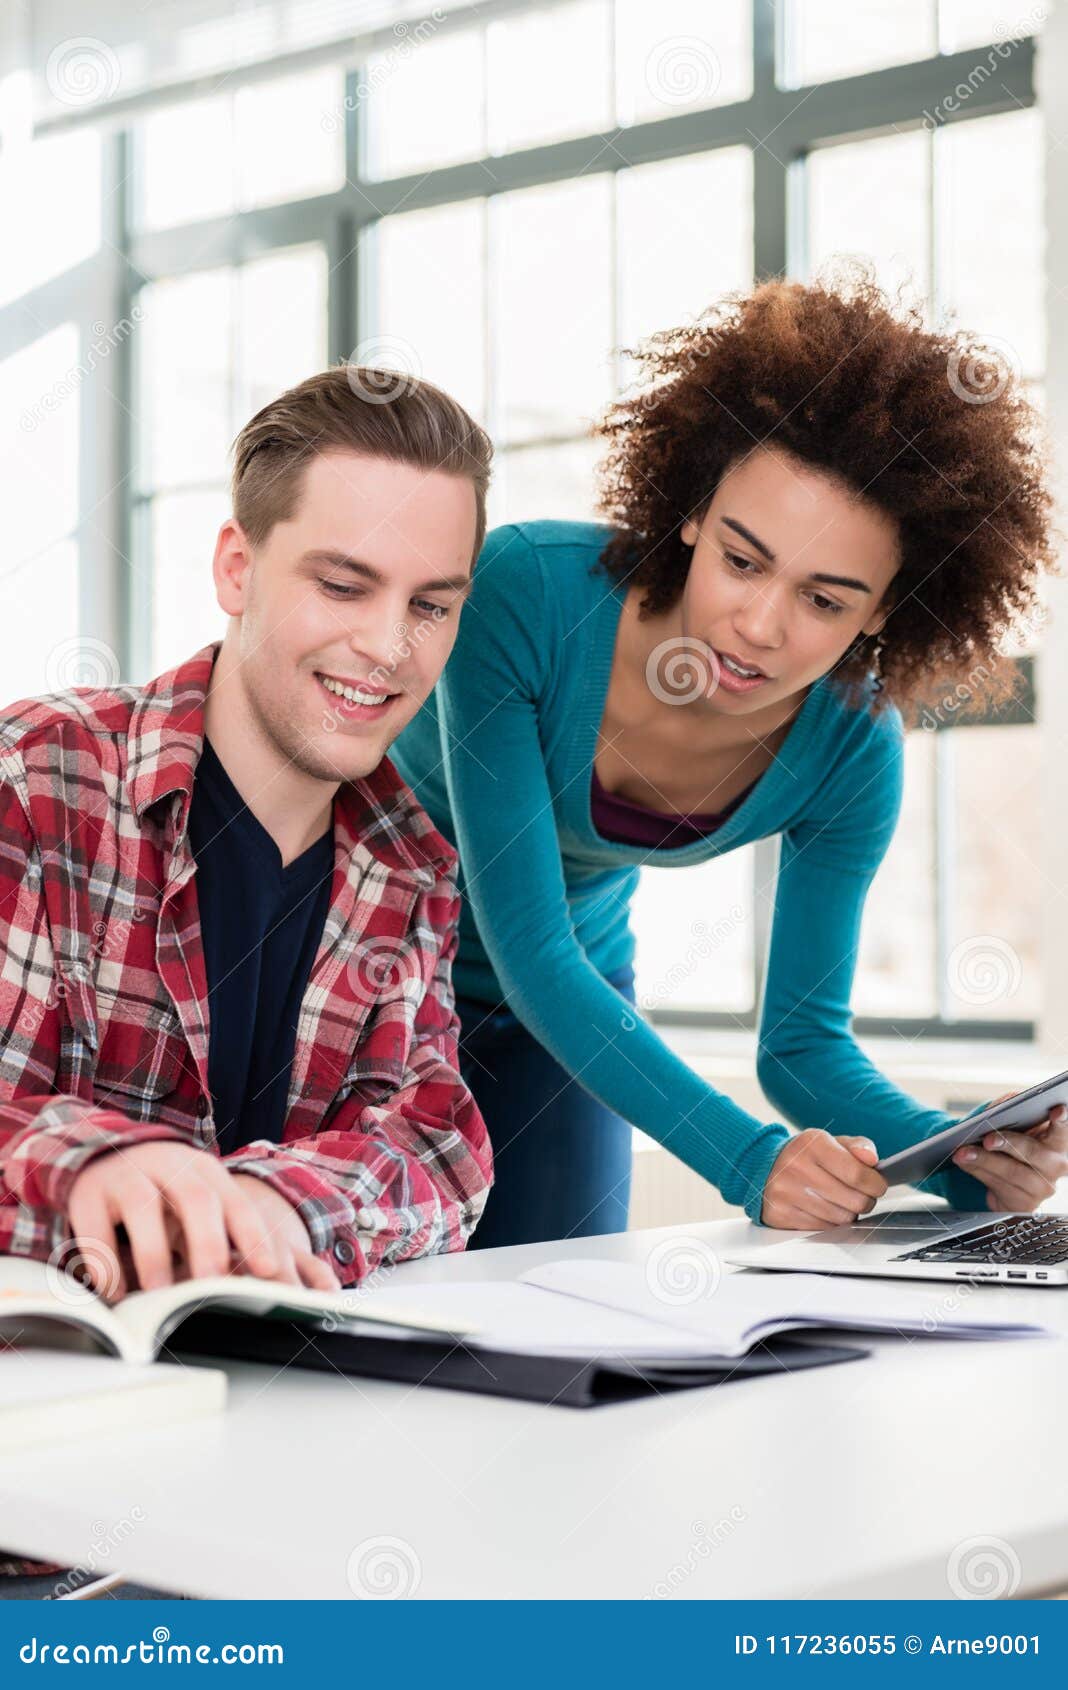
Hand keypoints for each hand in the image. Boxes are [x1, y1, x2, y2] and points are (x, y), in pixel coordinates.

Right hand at [67, 1142, 336, 1299]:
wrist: (104, 1155)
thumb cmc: (166, 1195)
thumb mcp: (198, 1206)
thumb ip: (225, 1237)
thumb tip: (266, 1285)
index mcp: (206, 1172)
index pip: (237, 1202)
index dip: (253, 1236)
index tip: (269, 1271)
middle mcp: (170, 1166)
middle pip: (196, 1199)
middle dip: (207, 1244)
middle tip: (211, 1287)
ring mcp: (128, 1174)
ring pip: (143, 1206)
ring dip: (153, 1253)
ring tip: (158, 1293)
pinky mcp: (89, 1192)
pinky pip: (96, 1226)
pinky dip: (105, 1261)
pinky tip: (114, 1290)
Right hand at [762, 1130, 887, 1228]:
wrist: (766, 1166)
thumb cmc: (807, 1155)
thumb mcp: (832, 1142)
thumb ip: (858, 1146)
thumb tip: (872, 1160)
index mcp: (813, 1143)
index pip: (857, 1173)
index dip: (876, 1183)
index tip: (878, 1185)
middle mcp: (796, 1167)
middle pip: (854, 1200)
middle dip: (866, 1200)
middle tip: (862, 1194)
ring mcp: (786, 1193)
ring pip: (841, 1218)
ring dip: (849, 1213)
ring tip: (842, 1200)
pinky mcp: (780, 1215)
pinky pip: (824, 1229)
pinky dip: (831, 1222)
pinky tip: (825, 1209)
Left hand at [952, 1097, 1067, 1212]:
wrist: (1004, 1178)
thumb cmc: (1011, 1143)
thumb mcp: (1013, 1123)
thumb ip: (1013, 1108)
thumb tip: (1010, 1100)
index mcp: (1058, 1140)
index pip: (1063, 1129)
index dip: (1063, 1120)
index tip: (1057, 1110)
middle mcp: (1057, 1165)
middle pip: (1033, 1152)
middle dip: (1008, 1143)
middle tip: (987, 1139)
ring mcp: (1043, 1187)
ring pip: (1011, 1172)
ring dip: (982, 1160)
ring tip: (962, 1152)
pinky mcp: (1026, 1204)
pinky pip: (998, 1186)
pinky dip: (977, 1171)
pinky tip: (965, 1163)